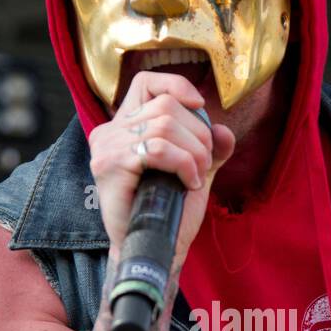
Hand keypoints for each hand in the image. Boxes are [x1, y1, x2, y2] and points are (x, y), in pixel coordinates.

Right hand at [87, 70, 235, 266]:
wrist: (155, 248)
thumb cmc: (170, 212)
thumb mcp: (196, 172)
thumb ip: (210, 149)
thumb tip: (224, 130)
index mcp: (125, 126)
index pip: (146, 83)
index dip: (176, 85)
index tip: (200, 107)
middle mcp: (110, 131)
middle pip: (165, 106)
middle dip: (198, 134)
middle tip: (203, 165)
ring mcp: (107, 146)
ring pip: (164, 125)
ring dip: (194, 152)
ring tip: (197, 176)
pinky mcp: (110, 164)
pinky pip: (158, 149)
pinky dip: (183, 164)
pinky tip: (189, 183)